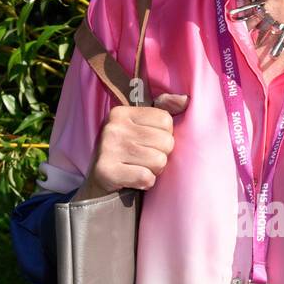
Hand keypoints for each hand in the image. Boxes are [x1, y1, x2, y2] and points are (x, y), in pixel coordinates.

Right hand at [73, 92, 189, 200]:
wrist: (97, 184)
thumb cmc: (125, 153)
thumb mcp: (139, 127)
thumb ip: (163, 109)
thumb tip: (186, 100)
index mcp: (122, 113)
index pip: (166, 120)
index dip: (164, 135)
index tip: (149, 143)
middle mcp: (114, 127)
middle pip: (166, 141)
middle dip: (161, 155)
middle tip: (145, 159)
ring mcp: (108, 148)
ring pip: (159, 161)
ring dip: (154, 170)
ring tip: (140, 168)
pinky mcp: (106, 171)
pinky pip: (146, 177)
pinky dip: (145, 183)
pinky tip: (135, 180)